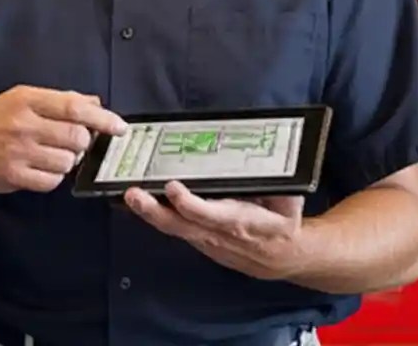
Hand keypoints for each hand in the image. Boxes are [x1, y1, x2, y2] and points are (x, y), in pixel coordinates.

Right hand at [0, 86, 126, 193]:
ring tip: (52, 155)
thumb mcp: (24, 100)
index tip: (120, 127)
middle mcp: (22, 123)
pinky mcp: (14, 175)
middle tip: (74, 142)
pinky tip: (41, 168)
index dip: (102, 119)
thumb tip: (96, 104)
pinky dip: (53, 177)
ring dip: (67, 161)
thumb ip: (61, 100)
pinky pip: (52, 180)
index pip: (73, 107)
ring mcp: (18, 151)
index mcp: (27, 99)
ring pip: (67, 161)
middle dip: (82, 143)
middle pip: (76, 137)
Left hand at [125, 181, 305, 280]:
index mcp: (243, 222)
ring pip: (174, 229)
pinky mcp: (199, 242)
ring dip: (148, 214)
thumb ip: (276, 184)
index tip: (173, 187)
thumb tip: (266, 160)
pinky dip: (155, 218)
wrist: (284, 257)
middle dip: (155, 210)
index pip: (211, 215)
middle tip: (134, 193)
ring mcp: (206, 241)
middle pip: (182, 225)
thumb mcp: (289, 200)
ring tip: (128, 196)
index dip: (190, 204)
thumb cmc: (284, 221)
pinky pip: (174, 230)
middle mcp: (219, 235)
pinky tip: (137, 204)